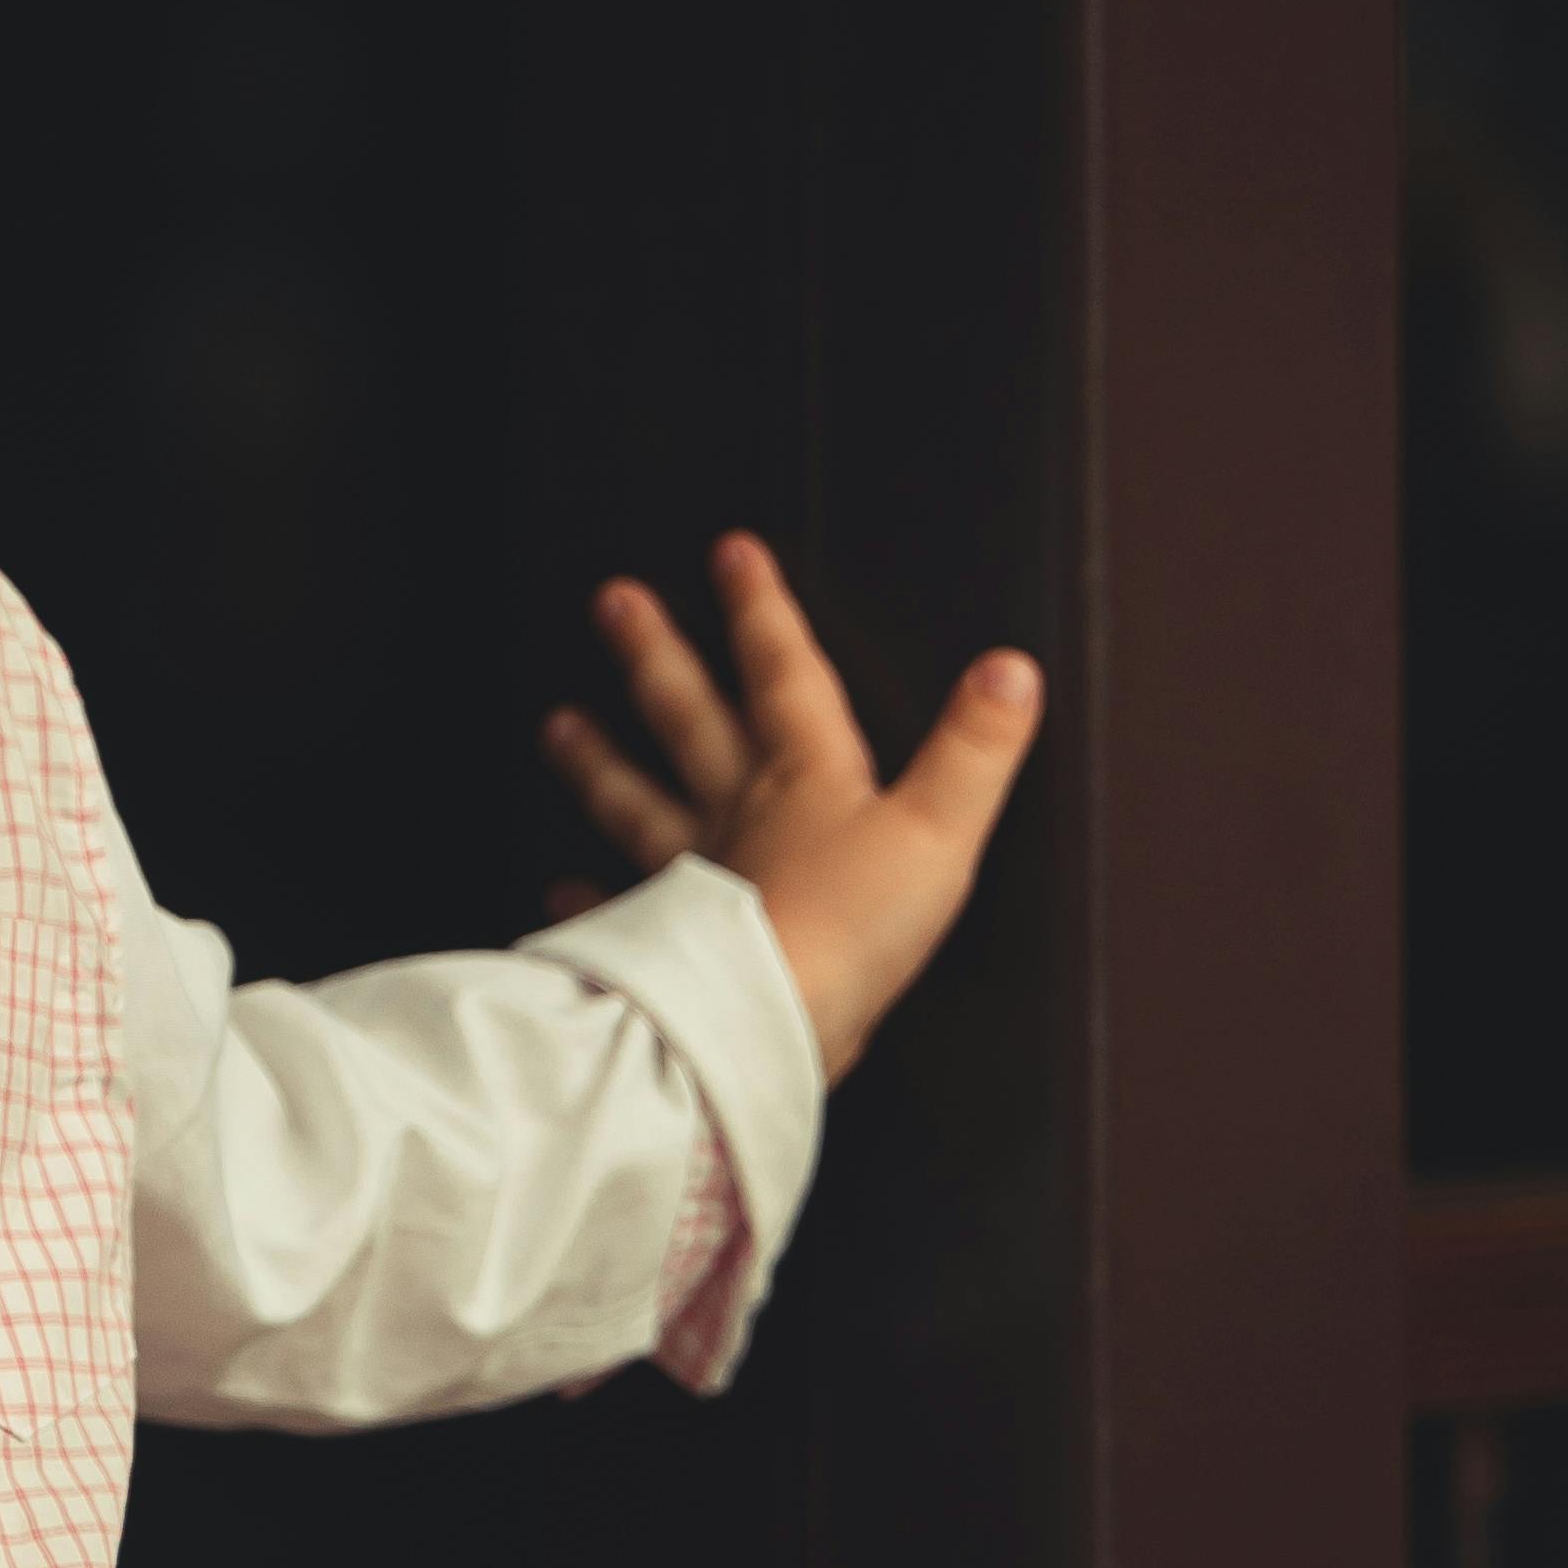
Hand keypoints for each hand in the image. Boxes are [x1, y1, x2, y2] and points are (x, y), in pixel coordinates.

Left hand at [541, 532, 1041, 1083]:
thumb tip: (1009, 670)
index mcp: (807, 776)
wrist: (772, 1014)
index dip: (761, 610)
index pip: (783, 672)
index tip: (729, 552)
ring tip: (558, 728)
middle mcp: (740, 811)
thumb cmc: (853, 928)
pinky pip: (622, 910)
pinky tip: (559, 890)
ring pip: (639, 802)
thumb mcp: (939, 830)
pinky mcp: (674, 939)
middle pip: (689, 717)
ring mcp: (696, 873)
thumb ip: (975, 750)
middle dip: (655, 655)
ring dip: (600, 763)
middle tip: (612, 602)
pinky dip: (589, 900)